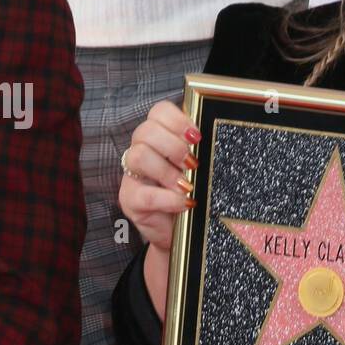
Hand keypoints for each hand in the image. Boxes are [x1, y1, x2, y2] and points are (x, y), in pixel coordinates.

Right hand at [118, 100, 200, 250]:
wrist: (179, 233)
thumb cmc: (190, 194)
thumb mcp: (197, 170)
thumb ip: (200, 152)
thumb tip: (214, 140)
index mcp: (157, 137)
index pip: (158, 111)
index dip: (178, 120)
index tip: (197, 137)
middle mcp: (140, 151)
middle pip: (146, 130)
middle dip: (174, 146)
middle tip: (193, 164)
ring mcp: (131, 176)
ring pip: (139, 156)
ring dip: (168, 170)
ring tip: (187, 185)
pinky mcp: (129, 199)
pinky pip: (145, 194)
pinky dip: (169, 198)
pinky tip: (186, 203)